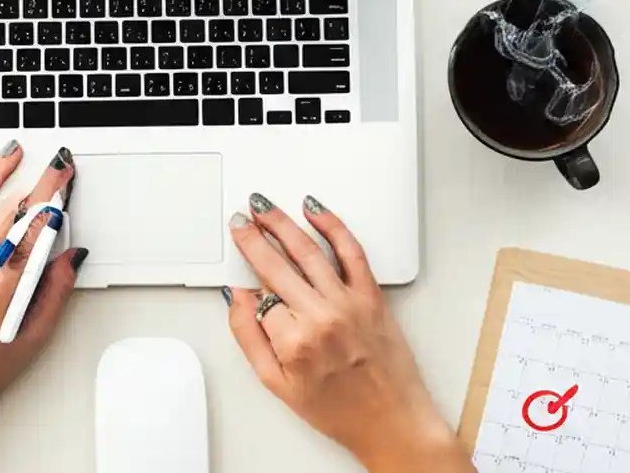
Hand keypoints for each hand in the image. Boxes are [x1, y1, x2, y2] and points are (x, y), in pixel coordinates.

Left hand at [0, 142, 84, 472]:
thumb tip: (70, 255)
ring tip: (10, 153)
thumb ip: (55, 292)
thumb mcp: (35, 338)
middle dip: (35, 178)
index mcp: (4, 288)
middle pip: (9, 209)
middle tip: (50, 160)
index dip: (55, 194)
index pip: (37, 226)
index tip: (64, 174)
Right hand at [224, 194, 472, 472]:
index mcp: (294, 342)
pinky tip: (315, 211)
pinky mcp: (372, 295)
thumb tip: (237, 300)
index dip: (247, 288)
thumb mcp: (277, 385)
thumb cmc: (339, 410)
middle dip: (252, 237)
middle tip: (240, 220)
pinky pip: (351, 251)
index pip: (258, 297)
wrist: (392, 422)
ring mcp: (349, 302)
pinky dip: (332, 225)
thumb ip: (250, 338)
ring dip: (281, 223)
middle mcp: (321, 316)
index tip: (239, 278)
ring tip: (265, 207)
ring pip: (308, 250)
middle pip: (276, 264)